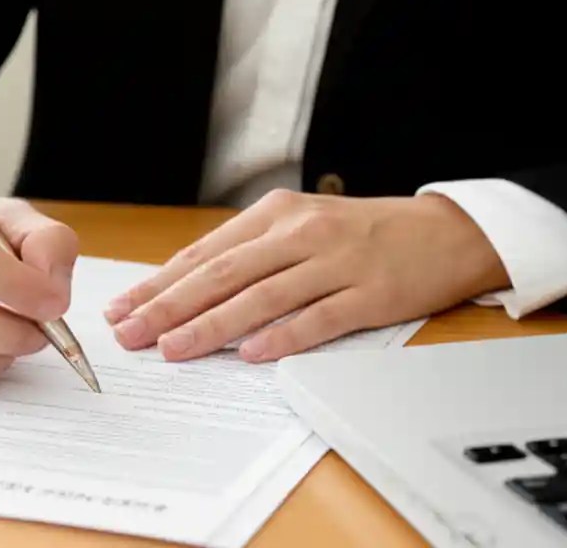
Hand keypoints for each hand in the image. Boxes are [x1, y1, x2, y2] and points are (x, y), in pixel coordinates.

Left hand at [104, 189, 507, 362]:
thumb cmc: (362, 233)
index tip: (123, 308)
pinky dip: (284, 336)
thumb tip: (185, 288)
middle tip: (131, 333)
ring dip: (213, 325)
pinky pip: (319, 317)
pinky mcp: (370, 293)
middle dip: (170, 306)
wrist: (444, 232)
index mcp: (277, 213)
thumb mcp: (300, 225)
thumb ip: (249, 253)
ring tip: (174, 348)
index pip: (206, 253)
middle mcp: (302, 232)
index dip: (161, 283)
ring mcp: (337, 262)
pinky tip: (252, 353)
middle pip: (224, 273)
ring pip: (262, 296)